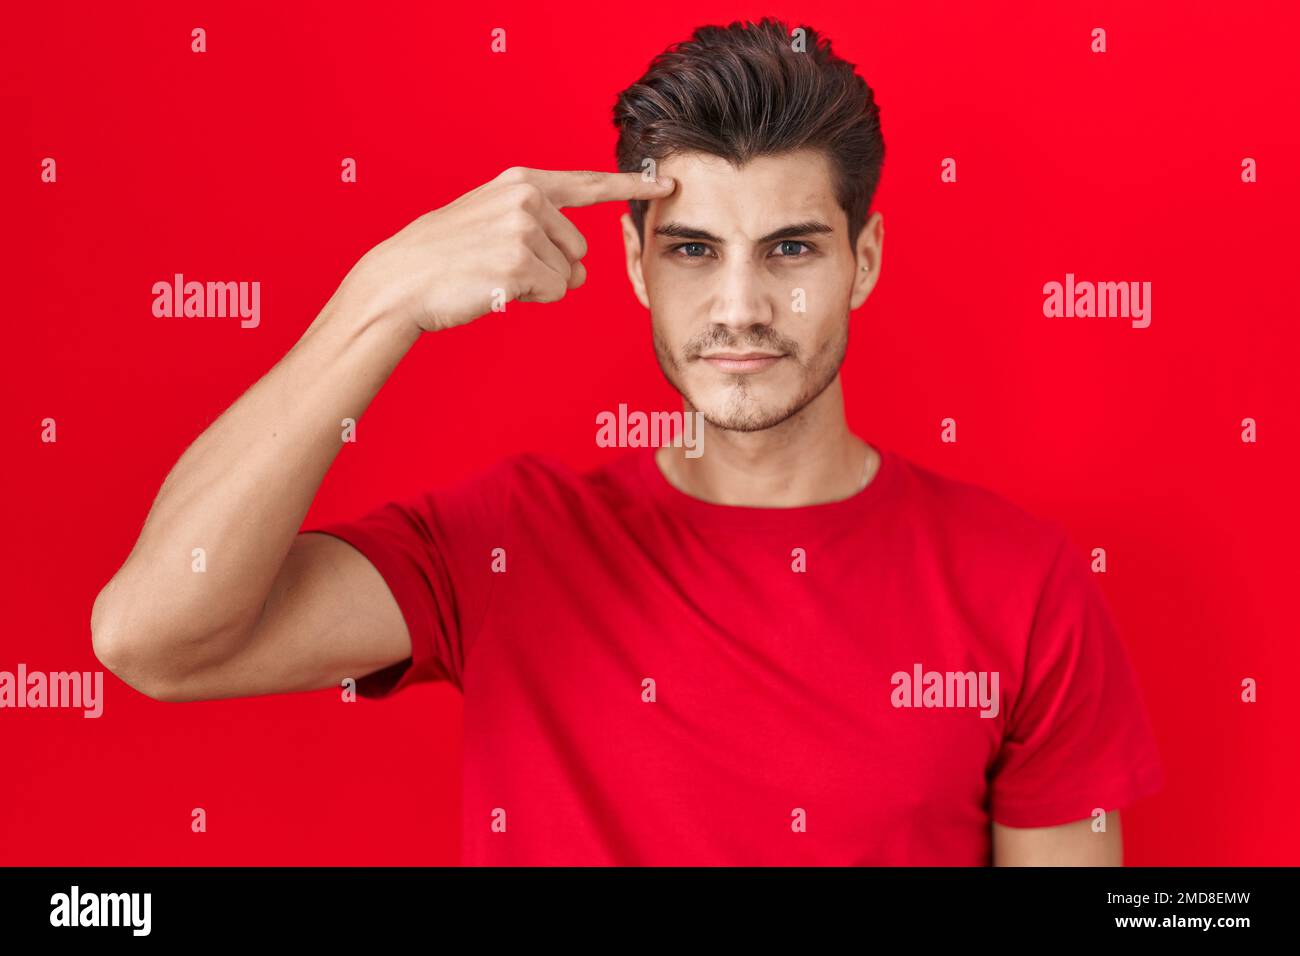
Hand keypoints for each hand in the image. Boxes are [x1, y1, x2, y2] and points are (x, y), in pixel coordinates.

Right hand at [341, 166, 675, 333]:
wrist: (401, 280)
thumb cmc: (446, 258)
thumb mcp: (491, 223)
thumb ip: (541, 232)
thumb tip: (581, 273)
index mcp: (521, 183)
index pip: (588, 185)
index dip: (631, 186)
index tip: (667, 183)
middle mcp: (526, 199)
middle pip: (579, 249)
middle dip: (550, 267)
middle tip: (499, 266)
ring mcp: (523, 230)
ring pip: (567, 275)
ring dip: (538, 285)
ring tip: (492, 274)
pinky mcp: (520, 263)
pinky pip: (553, 293)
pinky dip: (530, 299)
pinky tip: (494, 288)